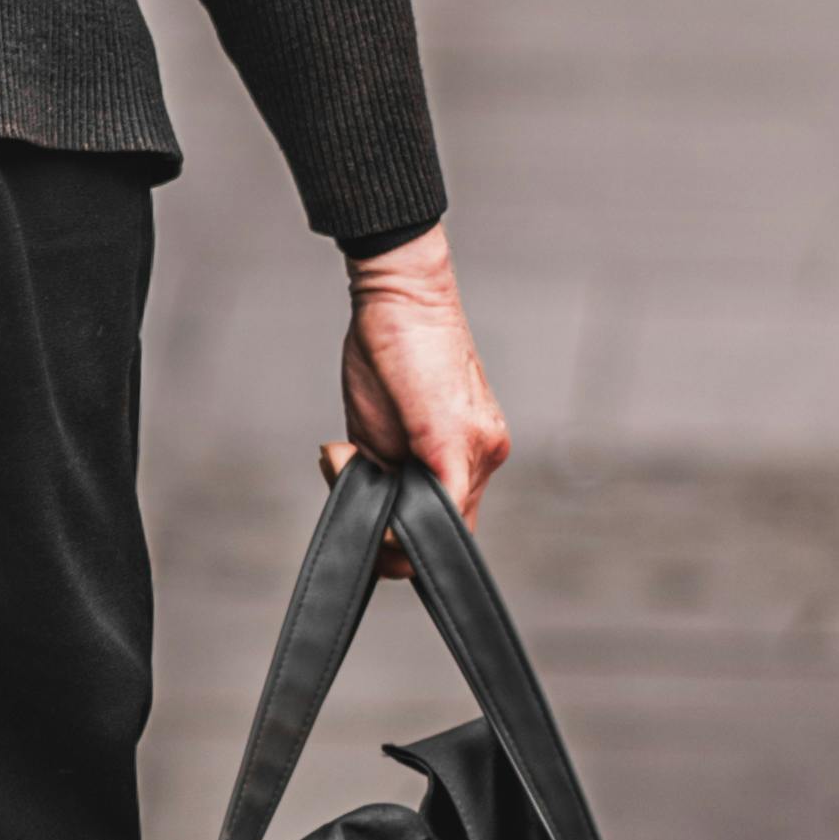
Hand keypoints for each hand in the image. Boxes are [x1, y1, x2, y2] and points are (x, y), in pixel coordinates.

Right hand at [324, 225, 510, 533]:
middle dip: (392, 531)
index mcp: (468, 456)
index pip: (449, 525)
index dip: (409, 542)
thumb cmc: (390, 354)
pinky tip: (376, 496)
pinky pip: (445, 506)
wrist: (403, 297)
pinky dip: (408, 520)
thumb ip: (380, 477)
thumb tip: (364, 514)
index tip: (372, 529)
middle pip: (444, 530)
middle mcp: (486, 455)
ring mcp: (481, 448)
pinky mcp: (460, 438)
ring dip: (390, 517)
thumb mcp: (377, 432)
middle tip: (352, 483)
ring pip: (439, 523)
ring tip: (352, 459)